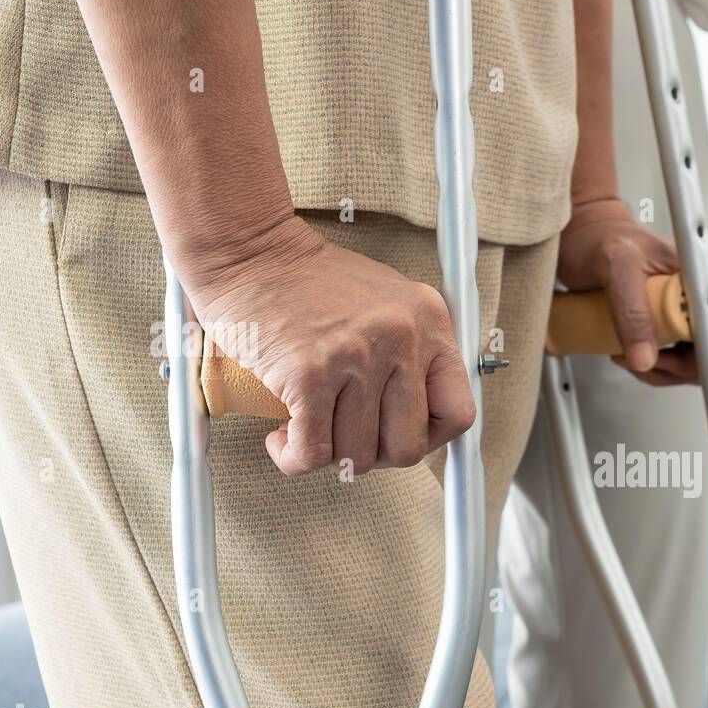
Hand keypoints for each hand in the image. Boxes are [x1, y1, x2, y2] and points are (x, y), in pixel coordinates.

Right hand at [183, 216, 473, 476]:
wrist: (249, 249)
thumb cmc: (310, 281)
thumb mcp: (388, 302)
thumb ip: (412, 352)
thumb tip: (419, 419)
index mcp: (429, 323)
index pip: (458, 413)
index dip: (429, 439)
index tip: (397, 435)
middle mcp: (402, 340)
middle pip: (407, 447)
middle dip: (374, 455)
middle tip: (347, 437)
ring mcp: (357, 358)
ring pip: (356, 456)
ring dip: (328, 455)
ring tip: (308, 427)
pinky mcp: (309, 376)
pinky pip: (312, 452)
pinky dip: (294, 459)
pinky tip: (283, 440)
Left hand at [557, 198, 707, 385]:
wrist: (587, 237)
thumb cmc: (602, 240)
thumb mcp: (617, 269)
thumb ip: (632, 312)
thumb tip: (645, 360)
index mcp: (703, 276)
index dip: (697, 357)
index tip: (663, 360)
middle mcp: (701, 295)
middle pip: (706, 355)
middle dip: (670, 366)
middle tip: (634, 355)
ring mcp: (686, 311)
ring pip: (688, 363)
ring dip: (657, 369)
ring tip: (625, 351)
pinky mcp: (670, 323)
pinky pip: (671, 359)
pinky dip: (649, 364)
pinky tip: (628, 350)